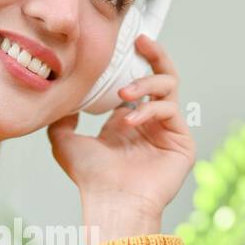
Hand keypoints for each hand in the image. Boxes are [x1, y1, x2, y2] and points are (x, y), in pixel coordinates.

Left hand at [45, 34, 196, 216]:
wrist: (110, 202)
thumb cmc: (90, 179)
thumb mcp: (65, 142)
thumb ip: (63, 119)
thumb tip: (63, 100)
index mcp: (128, 122)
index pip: (138, 82)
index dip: (134, 62)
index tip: (126, 42)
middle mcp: (150, 123)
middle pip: (162, 77)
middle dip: (154, 55)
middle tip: (140, 42)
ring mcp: (168, 132)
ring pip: (169, 88)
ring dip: (147, 83)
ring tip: (123, 94)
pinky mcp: (182, 143)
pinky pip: (171, 112)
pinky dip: (150, 110)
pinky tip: (130, 120)